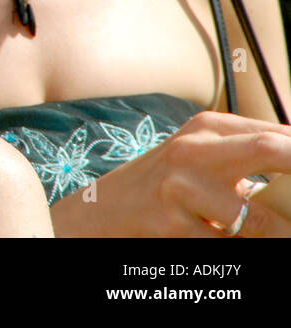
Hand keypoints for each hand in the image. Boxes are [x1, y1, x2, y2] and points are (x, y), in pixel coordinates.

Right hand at [50, 110, 290, 236]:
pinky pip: (229, 247)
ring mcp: (181, 186)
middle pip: (272, 150)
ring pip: (258, 222)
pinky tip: (216, 240)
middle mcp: (194, 149)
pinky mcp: (174, 223)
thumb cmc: (164, 183)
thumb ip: (249, 152)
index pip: (278, 134)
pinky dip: (233, 250)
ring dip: (272, 238)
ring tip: (261, 236)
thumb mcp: (202, 155)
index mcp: (207, 126)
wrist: (102, 210)